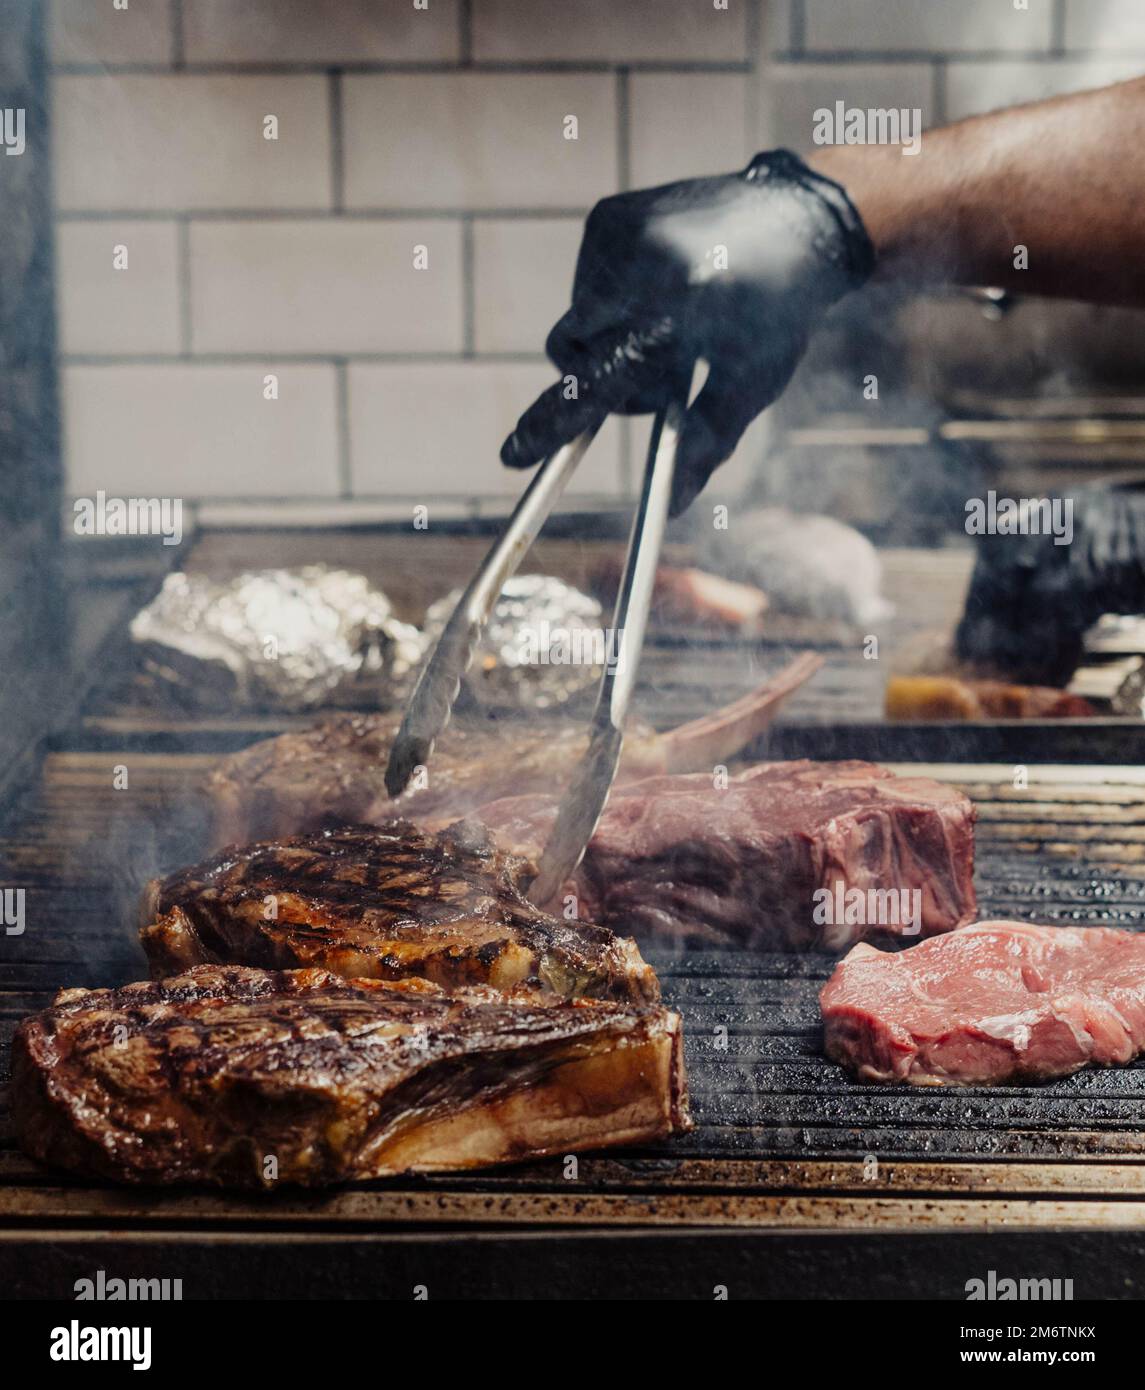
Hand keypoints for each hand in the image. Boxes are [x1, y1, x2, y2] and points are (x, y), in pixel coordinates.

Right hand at [500, 149, 874, 514]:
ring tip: (672, 321)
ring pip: (575, 323)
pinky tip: (661, 285)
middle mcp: (643, 260)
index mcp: (682, 305)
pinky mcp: (607, 215)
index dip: (555, 421)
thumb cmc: (777, 313)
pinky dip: (611, 302)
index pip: (602, 376)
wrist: (796, 218)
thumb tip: (674, 504)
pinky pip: (583, 287)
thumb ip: (707, 441)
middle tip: (662, 371)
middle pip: (572, 352)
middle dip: (600, 375)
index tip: (513, 456)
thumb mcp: (752, 382)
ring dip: (608, 339)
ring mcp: (619, 230)